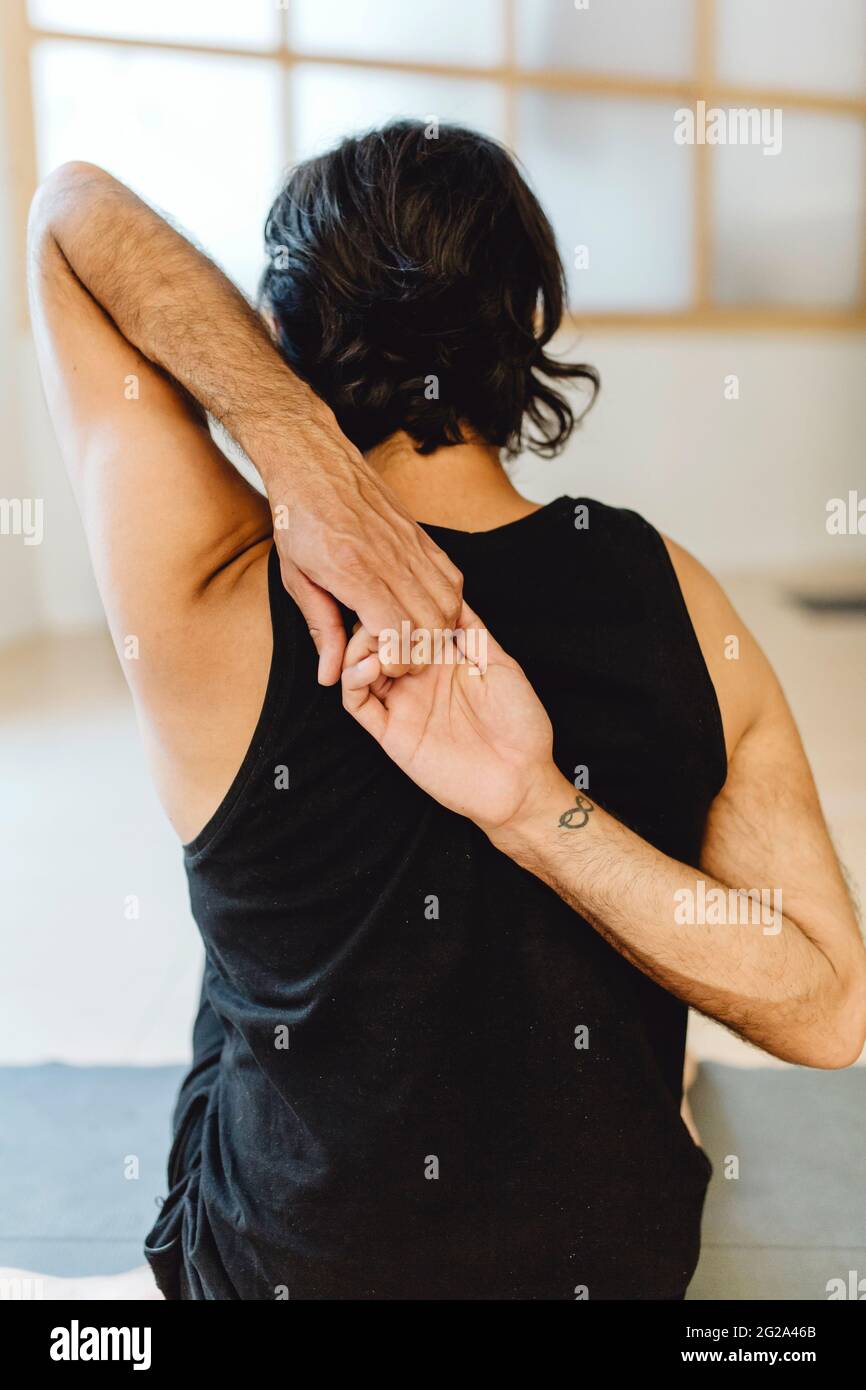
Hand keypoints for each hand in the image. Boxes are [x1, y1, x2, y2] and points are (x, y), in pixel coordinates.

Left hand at [264, 409, 463, 684]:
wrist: (314, 460)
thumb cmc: (299, 518)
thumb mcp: (295, 577)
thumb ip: (321, 628)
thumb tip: (331, 676)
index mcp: (353, 571)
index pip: (396, 631)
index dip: (396, 661)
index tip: (381, 665)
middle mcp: (389, 557)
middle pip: (431, 623)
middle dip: (420, 653)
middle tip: (397, 657)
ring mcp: (411, 544)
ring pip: (449, 603)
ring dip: (437, 630)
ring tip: (412, 637)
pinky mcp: (421, 535)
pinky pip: (452, 578)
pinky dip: (447, 603)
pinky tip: (425, 609)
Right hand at [340, 605, 558, 834]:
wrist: (522, 779)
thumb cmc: (522, 725)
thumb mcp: (501, 665)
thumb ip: (472, 633)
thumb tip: (453, 594)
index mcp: (443, 659)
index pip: (406, 622)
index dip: (397, 602)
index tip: (397, 588)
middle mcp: (418, 678)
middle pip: (377, 639)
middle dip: (374, 620)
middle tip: (382, 614)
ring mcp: (403, 704)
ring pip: (359, 667)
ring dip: (359, 646)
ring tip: (377, 639)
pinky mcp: (392, 733)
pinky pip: (357, 704)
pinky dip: (353, 681)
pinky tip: (368, 666)